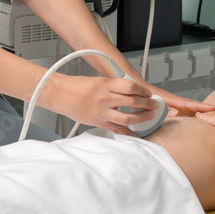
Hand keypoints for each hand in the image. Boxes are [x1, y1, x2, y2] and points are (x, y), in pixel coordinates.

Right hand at [45, 74, 160, 135]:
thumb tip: (131, 92)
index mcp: (106, 84)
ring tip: (149, 116)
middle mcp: (105, 98)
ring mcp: (102, 112)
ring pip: (128, 118)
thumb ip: (114, 86)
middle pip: (133, 102)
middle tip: (154, 105)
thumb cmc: (77, 86)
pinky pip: (117, 130)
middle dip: (147, 104)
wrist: (60, 94)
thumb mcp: (99, 81)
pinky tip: (136, 133)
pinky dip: (128, 133)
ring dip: (142, 118)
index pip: (131, 87)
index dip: (143, 91)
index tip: (148, 93)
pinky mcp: (98, 122)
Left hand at [151, 93, 214, 118]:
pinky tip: (201, 115)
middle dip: (211, 106)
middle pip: (197, 104)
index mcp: (174, 101)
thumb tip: (178, 114)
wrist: (138, 88)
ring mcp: (176, 102)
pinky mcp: (173, 105)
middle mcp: (177, 101)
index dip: (204, 107)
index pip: (192, 104)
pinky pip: (188, 108)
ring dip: (205, 108)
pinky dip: (196, 110)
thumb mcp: (154, 105)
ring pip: (193, 106)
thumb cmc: (145, 97)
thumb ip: (164, 110)